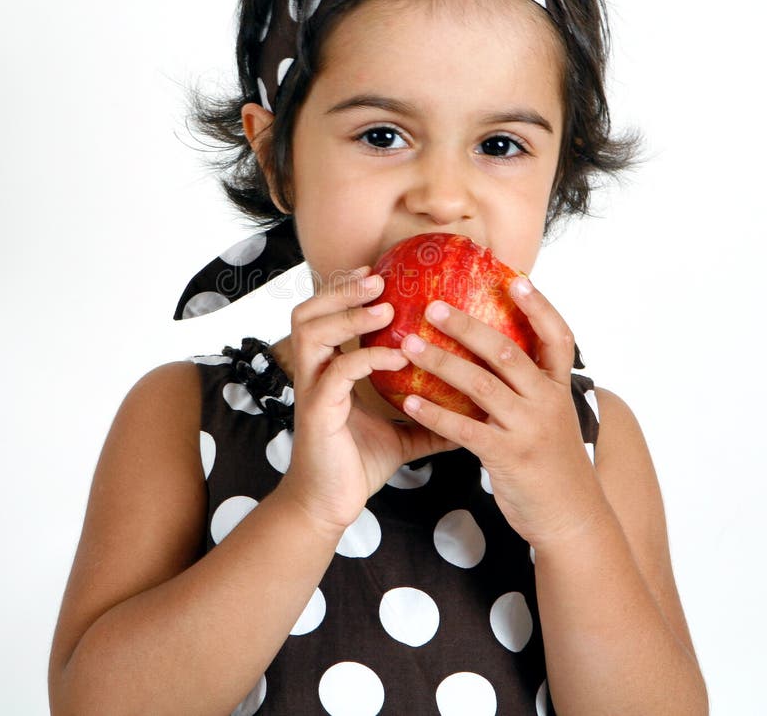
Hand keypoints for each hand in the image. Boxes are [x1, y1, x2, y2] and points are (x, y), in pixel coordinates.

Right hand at [279, 266, 455, 536]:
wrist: (330, 505)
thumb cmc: (358, 464)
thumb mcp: (402, 432)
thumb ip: (429, 414)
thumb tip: (472, 408)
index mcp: (328, 370)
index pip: (324, 316)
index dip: (345, 291)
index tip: (378, 274)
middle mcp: (314, 373)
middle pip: (307, 312)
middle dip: (339, 290)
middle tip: (376, 277)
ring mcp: (311, 390)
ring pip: (311, 332)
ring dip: (348, 314)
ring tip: (384, 304)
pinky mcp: (317, 411)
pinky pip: (337, 372)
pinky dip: (366, 357)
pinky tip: (397, 355)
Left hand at [398, 277, 605, 549]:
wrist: (571, 517)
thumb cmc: (553, 460)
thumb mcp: (552, 415)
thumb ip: (530, 384)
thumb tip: (497, 347)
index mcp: (558, 387)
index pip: (557, 337)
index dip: (538, 307)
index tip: (515, 279)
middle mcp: (547, 401)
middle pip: (507, 352)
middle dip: (468, 326)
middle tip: (432, 307)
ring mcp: (528, 429)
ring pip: (481, 385)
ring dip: (441, 362)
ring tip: (408, 345)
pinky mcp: (507, 456)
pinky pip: (464, 428)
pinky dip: (434, 412)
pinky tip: (408, 400)